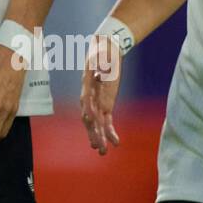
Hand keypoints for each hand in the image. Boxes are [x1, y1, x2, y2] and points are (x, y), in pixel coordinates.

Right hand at [80, 34, 123, 155]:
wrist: (106, 50)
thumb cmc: (103, 52)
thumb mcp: (102, 56)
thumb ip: (100, 66)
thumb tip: (99, 74)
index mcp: (87, 86)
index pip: (86, 103)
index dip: (89, 114)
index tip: (93, 124)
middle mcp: (89, 97)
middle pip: (89, 118)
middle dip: (94, 133)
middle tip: (98, 147)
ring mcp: (97, 102)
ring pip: (96, 123)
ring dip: (99, 137)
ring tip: (102, 151)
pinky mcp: (106, 104)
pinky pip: (106, 120)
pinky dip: (110, 131)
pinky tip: (115, 142)